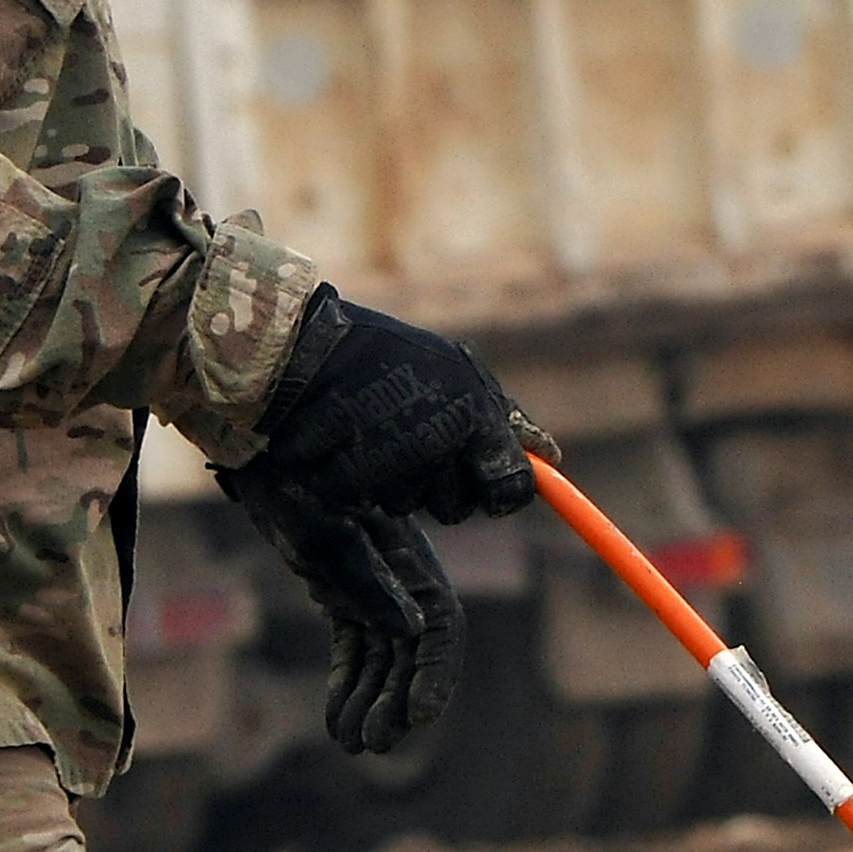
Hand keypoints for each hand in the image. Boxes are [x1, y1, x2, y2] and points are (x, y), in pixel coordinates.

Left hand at [214, 455, 462, 756]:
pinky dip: (347, 684)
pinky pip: (354, 648)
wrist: (256, 448)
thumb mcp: (322, 532)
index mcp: (409, 558)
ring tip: (353, 743)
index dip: (435, 674)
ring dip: (372, 700)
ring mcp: (372, 586)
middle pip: (412, 651)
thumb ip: (366, 581)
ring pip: (382, 656)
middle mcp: (400, 576)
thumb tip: (410, 629)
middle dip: (397, 699)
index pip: (439, 627)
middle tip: (374, 742)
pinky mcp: (341, 594)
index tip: (421, 717)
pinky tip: (336, 721)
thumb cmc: (287, 480)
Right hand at [247, 291, 536, 525]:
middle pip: (458, 507)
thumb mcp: (452, 372)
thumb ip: (498, 420)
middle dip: (435, 484)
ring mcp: (394, 461)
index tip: (486, 486)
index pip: (514, 489)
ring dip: (389, 479)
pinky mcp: (349, 477)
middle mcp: (441, 439)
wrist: (304, 344)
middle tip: (406, 440)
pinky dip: (346, 480)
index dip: (500, 492)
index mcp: (475, 412)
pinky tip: (337, 444)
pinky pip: (361, 501)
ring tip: (366, 430)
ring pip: (407, 505)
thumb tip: (548, 456)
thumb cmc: (383, 355)